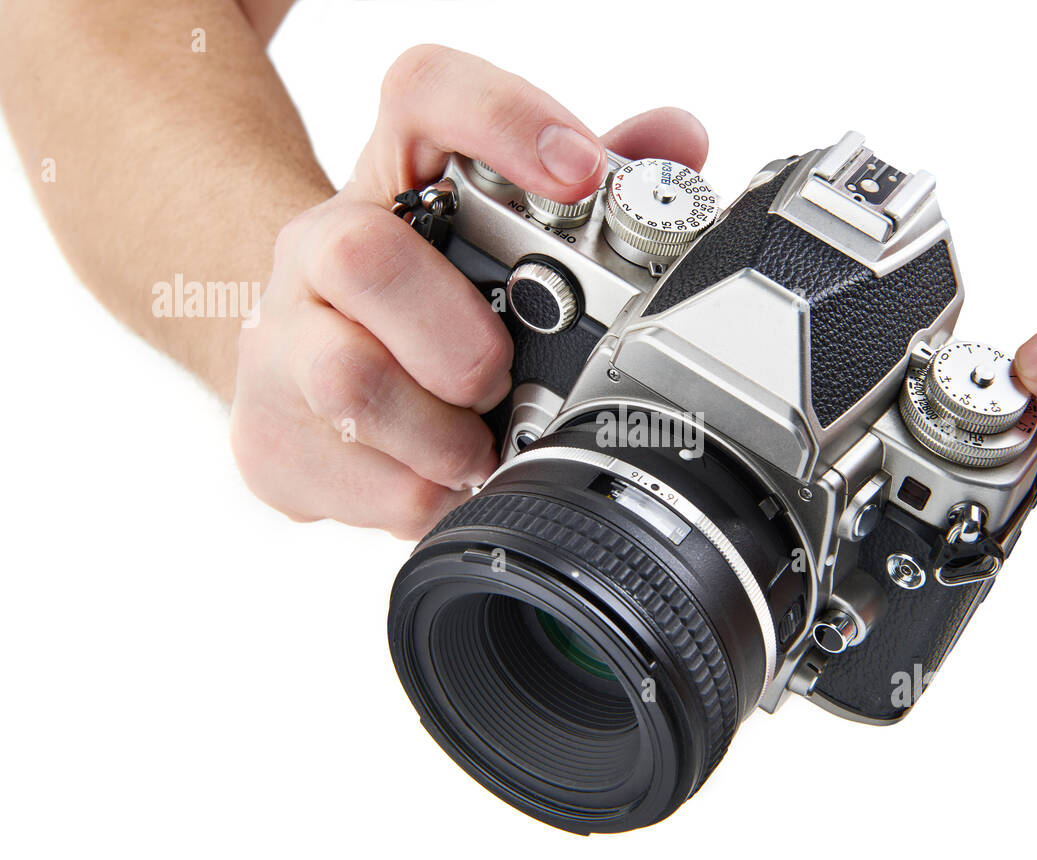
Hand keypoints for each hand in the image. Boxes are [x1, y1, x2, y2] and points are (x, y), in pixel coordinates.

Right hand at [229, 46, 707, 538]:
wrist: (311, 369)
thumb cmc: (426, 298)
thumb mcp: (500, 237)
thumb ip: (590, 193)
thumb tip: (678, 143)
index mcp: (388, 180)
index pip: (424, 94)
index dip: (502, 121)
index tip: (579, 172)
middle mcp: (317, 249)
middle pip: (362, 257)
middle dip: (458, 341)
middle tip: (498, 378)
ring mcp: (277, 346)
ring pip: (349, 385)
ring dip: (442, 435)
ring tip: (476, 445)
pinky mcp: (266, 439)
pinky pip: (360, 482)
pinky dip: (424, 495)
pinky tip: (439, 478)